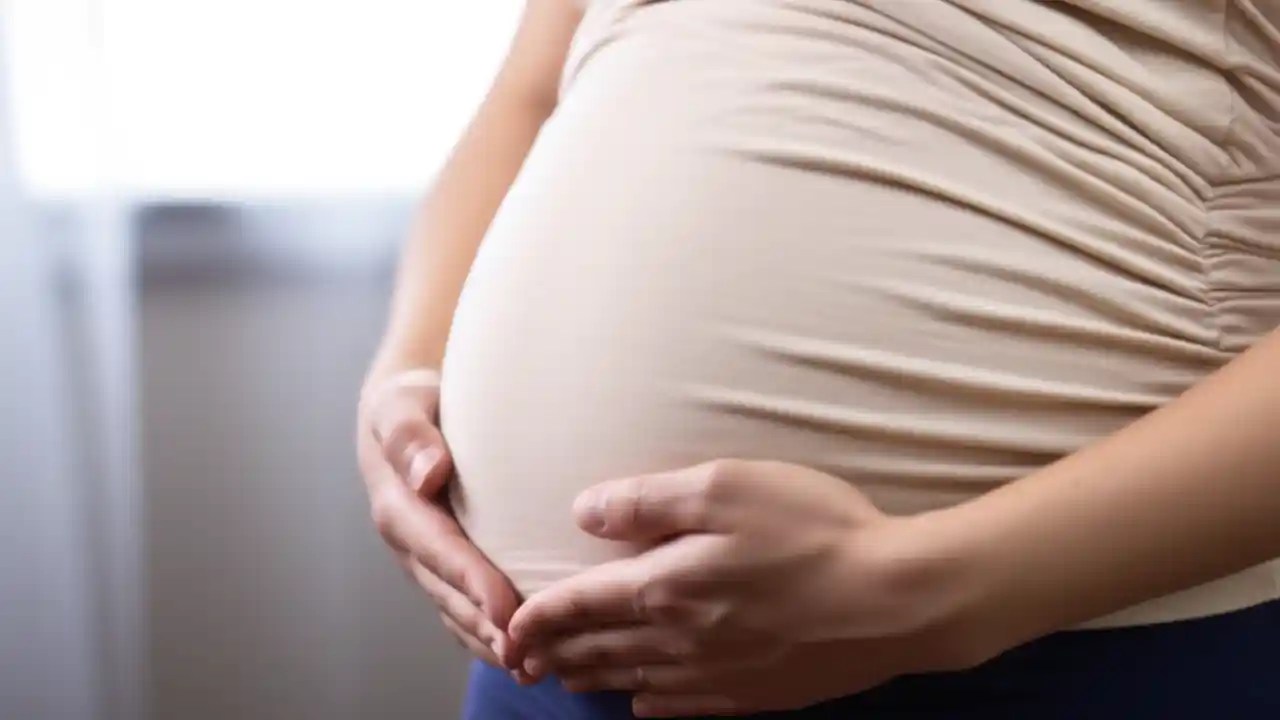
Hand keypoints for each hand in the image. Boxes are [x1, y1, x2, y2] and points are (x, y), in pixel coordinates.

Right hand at [357, 369, 520, 670]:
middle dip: (489, 628)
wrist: (406, 417)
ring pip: (460, 611)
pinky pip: (468, 609)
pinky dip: (494, 634)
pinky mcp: (447, 569)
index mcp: (400, 508)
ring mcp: (428, 563)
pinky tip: (532, 654)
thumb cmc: (412, 404)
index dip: (472, 582)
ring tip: (537, 668)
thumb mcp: (402, 405)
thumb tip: (427, 472)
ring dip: (494, 642)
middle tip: (530, 656)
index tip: (505, 610)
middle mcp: (412, 545)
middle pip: (452, 595)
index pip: (441, 551)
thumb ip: (410, 435)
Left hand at [508, 459, 985, 715]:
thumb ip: (648, 501)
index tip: (504, 630)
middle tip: (518, 664)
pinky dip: (655, 705)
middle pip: (601, 650)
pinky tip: (646, 705)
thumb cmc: (813, 528)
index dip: (537, 619)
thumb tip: (584, 511)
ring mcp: (721, 673)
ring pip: (638, 681)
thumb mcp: (726, 487)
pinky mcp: (759, 692)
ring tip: (567, 681)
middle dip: (554, 655)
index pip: (581, 606)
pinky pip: (687, 707)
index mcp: (666, 586)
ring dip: (595, 680)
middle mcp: (682, 639)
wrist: (896, 599)